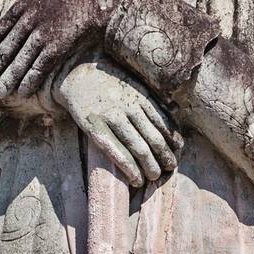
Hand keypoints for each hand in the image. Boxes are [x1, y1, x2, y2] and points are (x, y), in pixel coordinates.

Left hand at [0, 0, 127, 100]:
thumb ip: (34, 0)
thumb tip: (24, 5)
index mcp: (24, 5)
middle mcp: (29, 20)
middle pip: (5, 48)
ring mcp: (42, 33)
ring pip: (19, 61)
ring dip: (8, 79)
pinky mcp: (57, 46)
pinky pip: (39, 67)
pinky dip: (29, 81)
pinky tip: (23, 91)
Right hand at [54, 55, 181, 188]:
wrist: (75, 74)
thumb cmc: (107, 79)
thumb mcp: (132, 81)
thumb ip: (150, 96)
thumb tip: (175, 109)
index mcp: (140, 95)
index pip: (163, 122)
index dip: (172, 138)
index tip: (178, 148)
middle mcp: (128, 107)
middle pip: (154, 138)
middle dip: (165, 156)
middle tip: (171, 167)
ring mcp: (112, 118)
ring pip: (139, 148)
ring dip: (150, 166)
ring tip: (155, 176)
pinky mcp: (95, 128)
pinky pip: (117, 152)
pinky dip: (130, 168)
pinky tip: (137, 179)